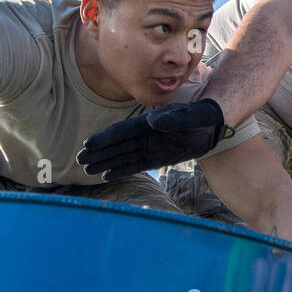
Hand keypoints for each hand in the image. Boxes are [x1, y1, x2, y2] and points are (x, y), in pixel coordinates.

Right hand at [77, 98, 228, 180]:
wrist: (211, 125)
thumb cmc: (200, 117)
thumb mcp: (188, 117)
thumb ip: (172, 119)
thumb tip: (153, 121)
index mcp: (148, 123)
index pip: (122, 132)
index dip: (105, 139)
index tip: (88, 144)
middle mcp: (145, 135)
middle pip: (117, 145)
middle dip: (99, 153)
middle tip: (79, 161)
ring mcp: (149, 147)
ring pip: (123, 156)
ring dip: (106, 163)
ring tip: (87, 170)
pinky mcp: (157, 157)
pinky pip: (135, 165)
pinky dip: (121, 170)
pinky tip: (107, 175)